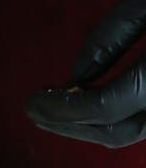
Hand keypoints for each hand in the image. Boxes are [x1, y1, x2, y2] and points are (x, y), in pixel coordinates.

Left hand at [25, 0, 145, 146]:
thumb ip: (114, 34)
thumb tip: (76, 77)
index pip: (107, 106)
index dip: (63, 109)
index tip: (31, 101)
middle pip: (119, 132)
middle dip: (69, 125)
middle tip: (34, 110)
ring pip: (136, 132)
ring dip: (90, 127)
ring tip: (54, 110)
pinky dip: (117, 118)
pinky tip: (91, 104)